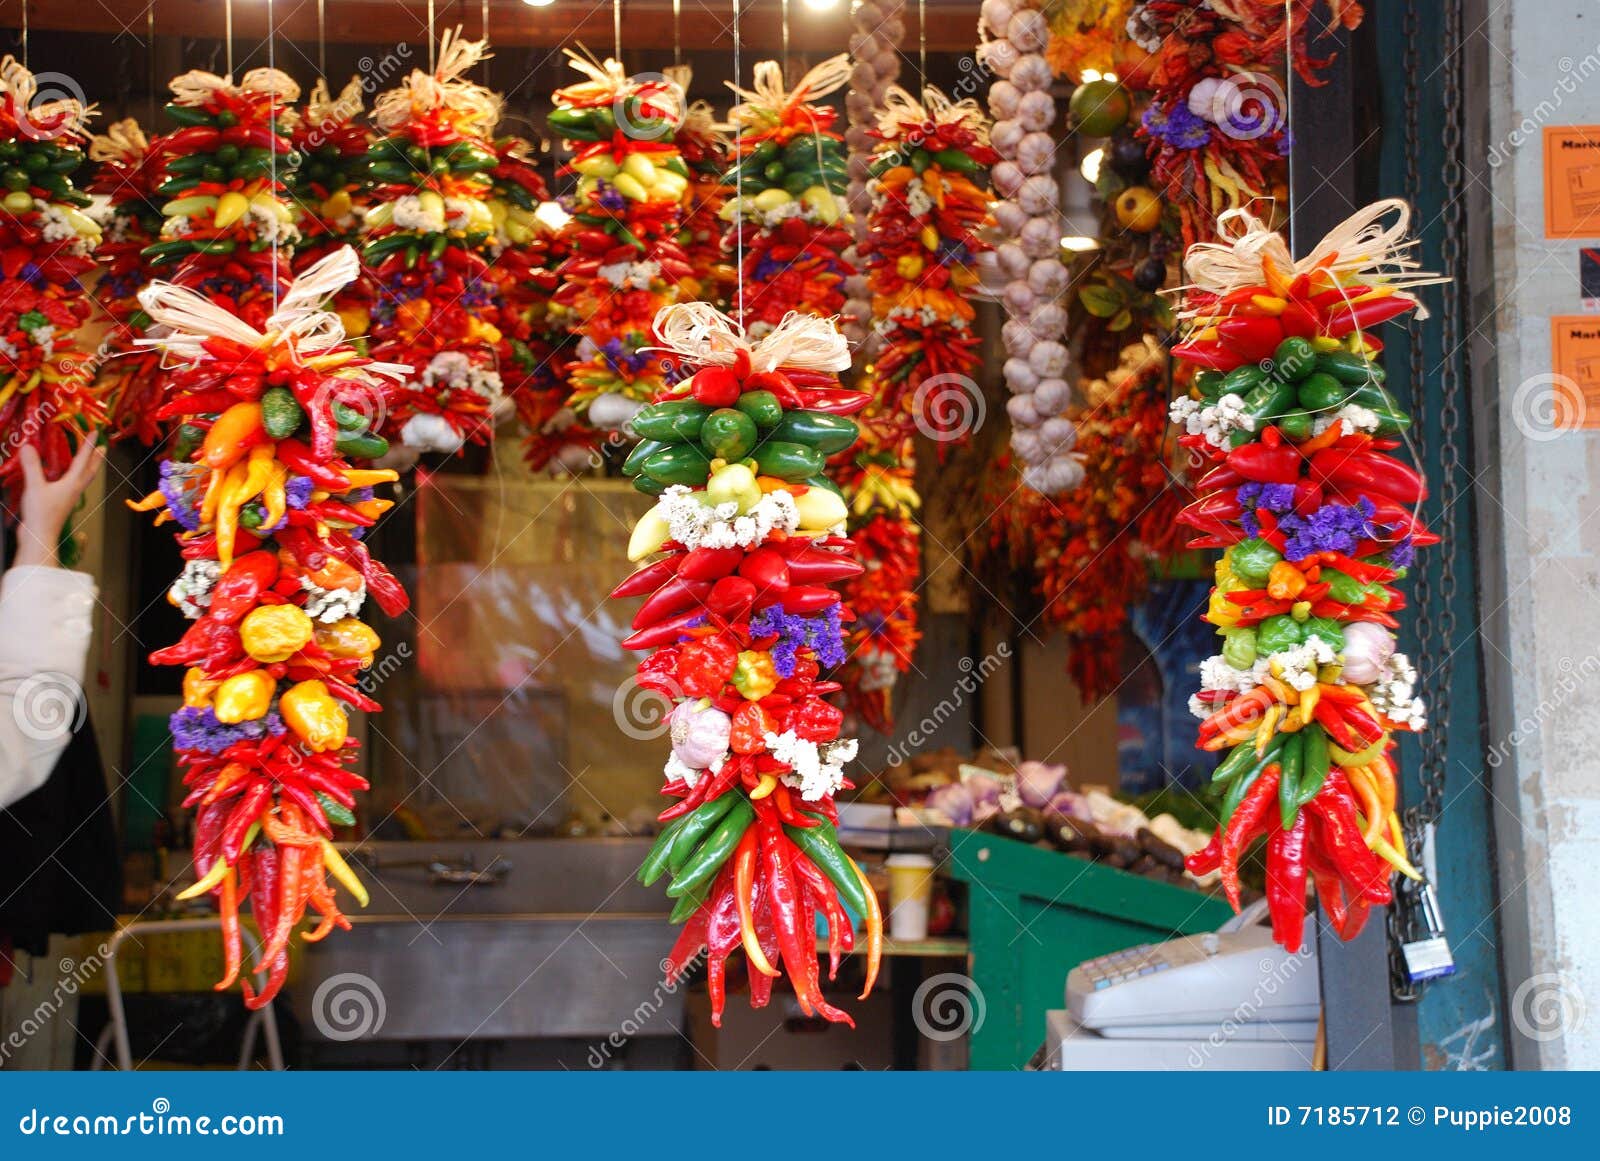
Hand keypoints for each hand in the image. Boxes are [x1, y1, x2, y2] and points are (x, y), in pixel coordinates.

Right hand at [13, 438, 104, 568]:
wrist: (38, 537)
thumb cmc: (41, 514)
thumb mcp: (35, 487)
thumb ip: (32, 466)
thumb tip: (28, 446)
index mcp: (72, 484)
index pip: (82, 460)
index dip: (89, 445)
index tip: (96, 432)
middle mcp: (74, 489)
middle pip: (89, 470)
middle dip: (96, 458)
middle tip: (103, 447)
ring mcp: (68, 497)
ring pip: (81, 478)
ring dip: (86, 467)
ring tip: (88, 459)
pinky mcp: (60, 503)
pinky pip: (69, 485)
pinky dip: (71, 476)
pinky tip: (63, 476)